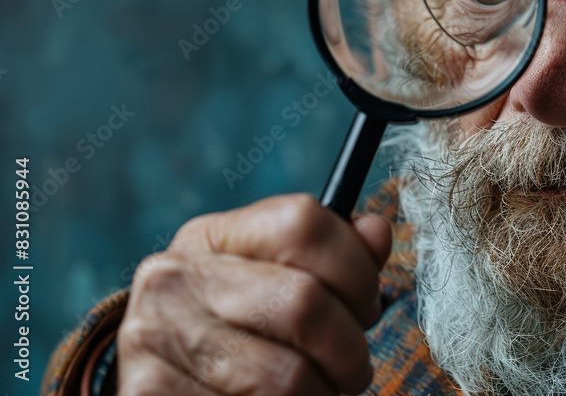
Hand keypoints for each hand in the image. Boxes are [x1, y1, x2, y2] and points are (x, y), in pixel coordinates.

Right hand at [116, 194, 392, 394]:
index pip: (303, 224)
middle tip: (352, 368)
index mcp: (211, 237)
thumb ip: (334, 257)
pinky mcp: (152, 393)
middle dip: (349, 348)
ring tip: (318, 391)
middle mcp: (175, 279)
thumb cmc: (237, 332)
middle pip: (304, 302)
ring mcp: (158, 339)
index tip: (366, 305)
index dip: (356, 270)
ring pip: (287, 376)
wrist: (163, 384)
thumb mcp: (274, 281)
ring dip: (322, 394)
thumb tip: (376, 232)